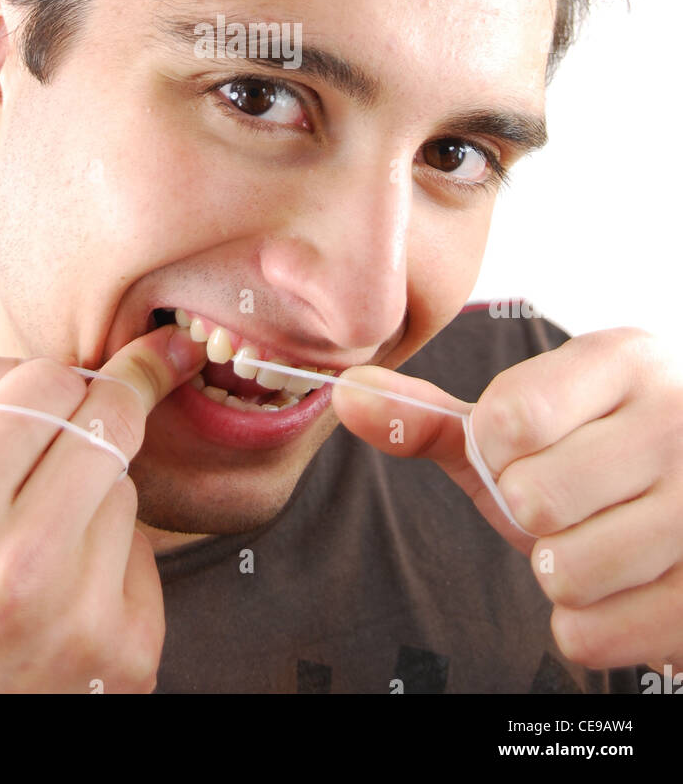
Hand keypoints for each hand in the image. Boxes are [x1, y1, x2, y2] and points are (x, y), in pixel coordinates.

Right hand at [0, 324, 205, 692]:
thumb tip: (58, 353)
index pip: (46, 381)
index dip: (55, 377)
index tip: (67, 380)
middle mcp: (14, 567)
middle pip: (109, 419)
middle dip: (98, 409)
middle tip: (79, 425)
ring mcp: (79, 614)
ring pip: (127, 484)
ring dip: (95, 491)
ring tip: (39, 540)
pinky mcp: (128, 651)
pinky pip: (146, 551)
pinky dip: (114, 556)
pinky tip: (68, 590)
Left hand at [332, 327, 682, 674]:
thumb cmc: (592, 456)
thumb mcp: (519, 426)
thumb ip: (431, 415)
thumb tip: (345, 391)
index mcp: (623, 362)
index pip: (508, 417)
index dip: (494, 451)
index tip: (524, 448)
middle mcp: (676, 421)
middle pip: (531, 497)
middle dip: (528, 514)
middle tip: (570, 500)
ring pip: (565, 571)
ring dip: (558, 572)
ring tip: (597, 538)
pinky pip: (592, 633)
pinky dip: (588, 623)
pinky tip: (623, 585)